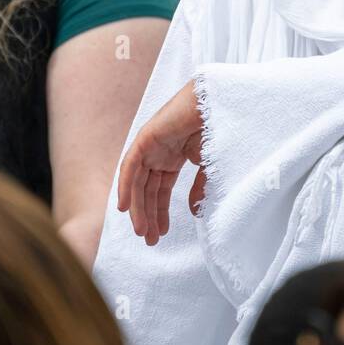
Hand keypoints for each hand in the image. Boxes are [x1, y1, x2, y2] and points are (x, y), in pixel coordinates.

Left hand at [116, 79, 206, 245]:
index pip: (160, 190)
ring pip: (138, 181)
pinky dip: (125, 185)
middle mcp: (159, 153)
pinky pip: (130, 165)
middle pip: (147, 189)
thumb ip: (199, 187)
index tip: (160, 234)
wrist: (219, 104)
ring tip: (142, 232)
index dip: (159, 212)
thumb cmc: (218, 129)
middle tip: (149, 240)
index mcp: (173, 157)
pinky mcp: (146, 137)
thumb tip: (193, 211)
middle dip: (147, 215)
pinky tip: (124, 207)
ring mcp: (151, 145)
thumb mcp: (210, 166)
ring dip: (137, 207)